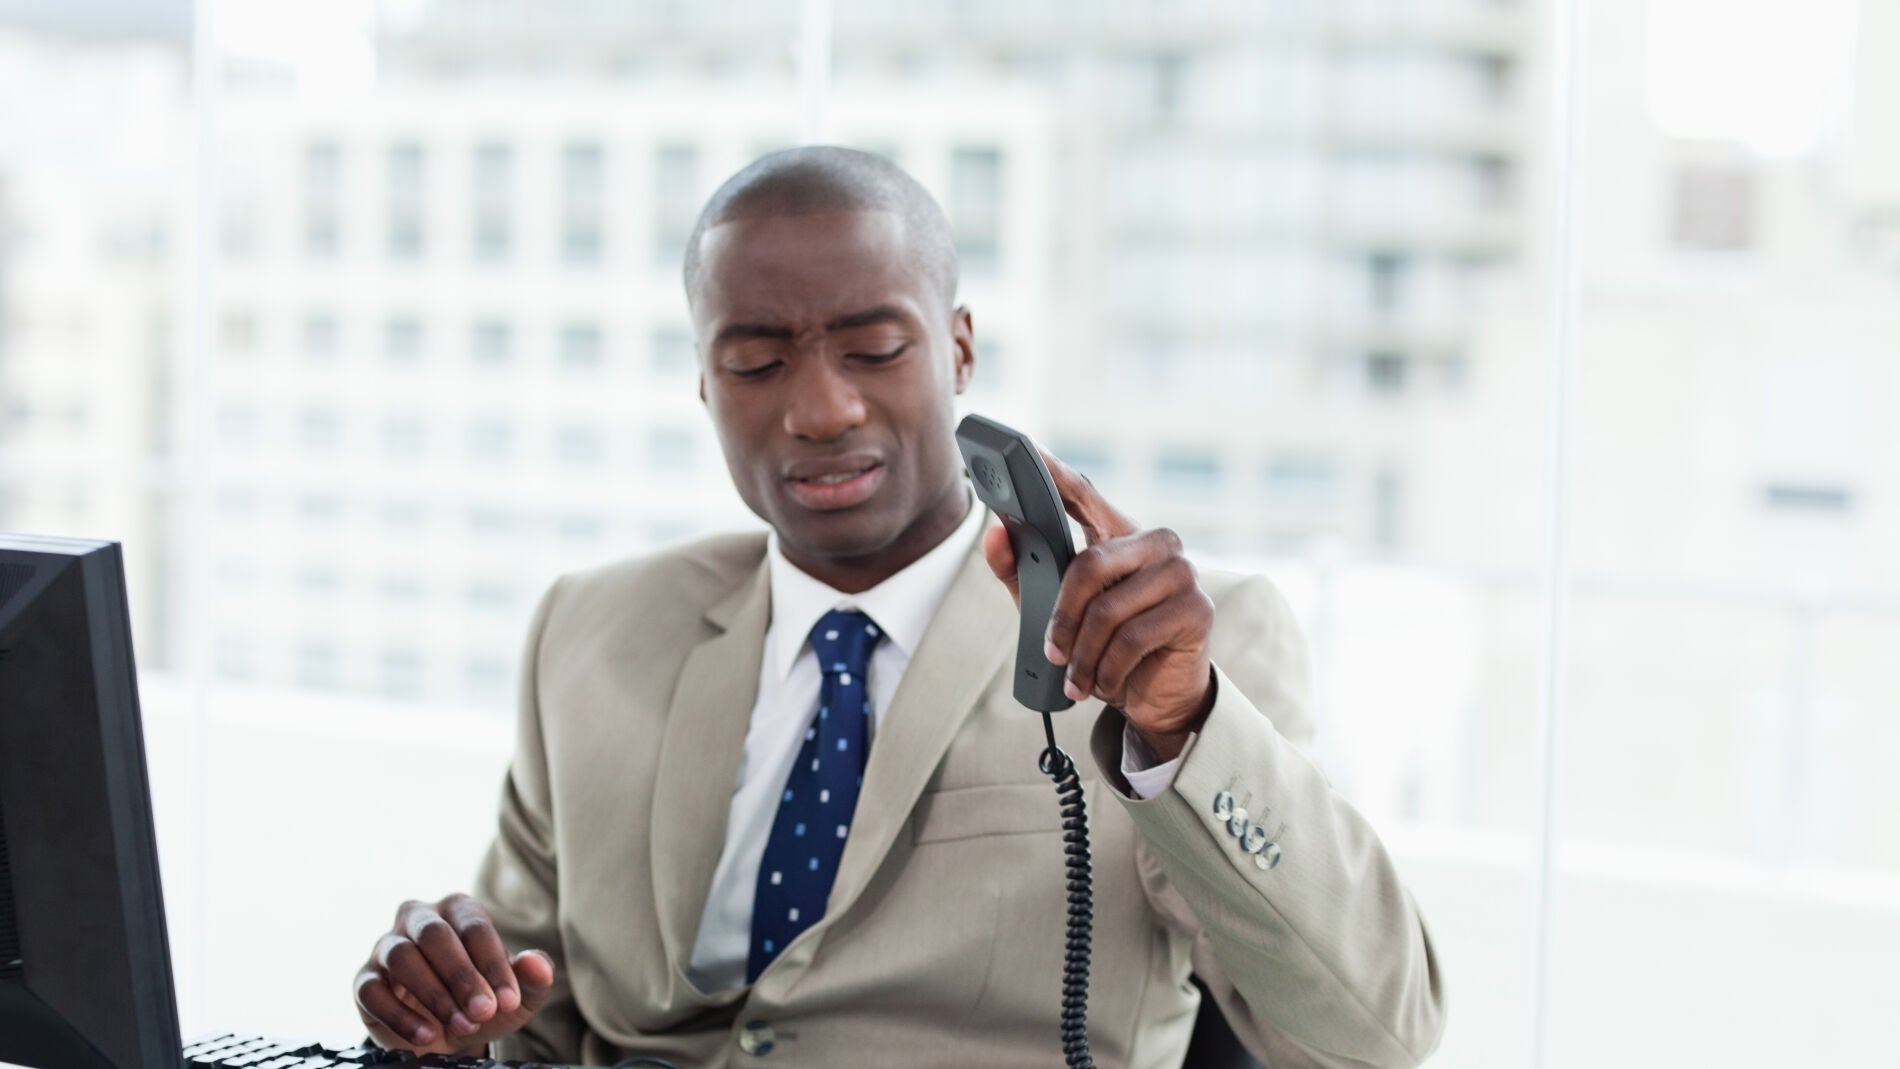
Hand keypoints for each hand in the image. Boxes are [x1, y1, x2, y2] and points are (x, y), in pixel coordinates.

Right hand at [353, 893, 555, 1055]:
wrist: (448, 1035)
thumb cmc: (484, 1001)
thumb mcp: (516, 995)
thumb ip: (533, 976)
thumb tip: (538, 963)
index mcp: (459, 909)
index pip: (475, 928)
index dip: (493, 965)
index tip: (508, 1001)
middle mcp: (419, 918)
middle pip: (436, 936)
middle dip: (462, 977)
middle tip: (483, 1013)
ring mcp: (387, 946)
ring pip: (403, 958)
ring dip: (434, 995)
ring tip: (461, 1026)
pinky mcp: (364, 980)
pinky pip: (372, 991)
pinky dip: (400, 1016)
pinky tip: (427, 1036)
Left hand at [981, 448, 1216, 760]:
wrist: (1157, 696)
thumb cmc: (1103, 645)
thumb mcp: (1050, 611)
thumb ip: (1020, 572)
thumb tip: (994, 533)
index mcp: (1119, 533)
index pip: (1084, 495)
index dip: (1056, 474)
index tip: (1028, 452)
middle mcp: (1155, 542)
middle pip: (1089, 564)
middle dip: (1062, 618)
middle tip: (1051, 652)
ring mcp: (1181, 572)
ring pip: (1108, 610)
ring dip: (1084, 655)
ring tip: (1077, 679)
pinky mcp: (1196, 609)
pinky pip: (1132, 639)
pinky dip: (1108, 669)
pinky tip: (1104, 682)